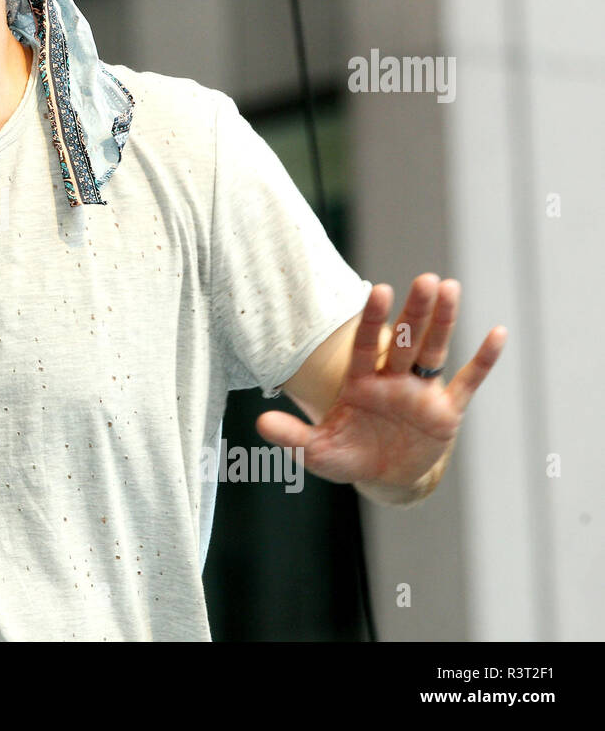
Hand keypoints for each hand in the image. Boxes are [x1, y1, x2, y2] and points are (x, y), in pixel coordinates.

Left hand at [255, 274, 507, 500]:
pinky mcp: (445, 411)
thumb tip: (260, 423)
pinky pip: (466, 381)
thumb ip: (292, 435)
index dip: (373, 319)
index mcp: (360, 383)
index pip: (366, 346)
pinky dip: (482, 361)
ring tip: (451, 288)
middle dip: (414, 312)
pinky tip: (498, 334)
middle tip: (426, 279)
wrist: (383, 478)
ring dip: (443, 322)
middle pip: (405, 340)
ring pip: (434, 351)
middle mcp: (391, 380)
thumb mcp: (317, 450)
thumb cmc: (348, 457)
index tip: (379, 289)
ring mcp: (420, 393)